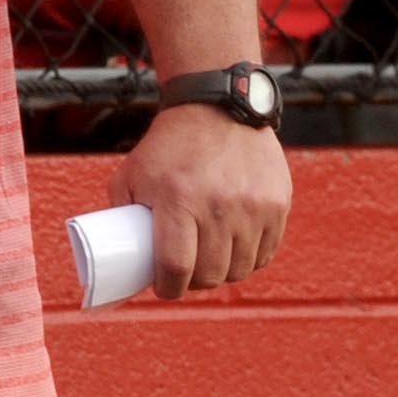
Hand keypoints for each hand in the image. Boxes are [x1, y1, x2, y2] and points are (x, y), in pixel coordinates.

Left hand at [113, 102, 291, 298]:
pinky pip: (265, 253)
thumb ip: (123, 211)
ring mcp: (252, 207)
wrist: (216, 108)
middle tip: (185, 274)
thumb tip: (121, 253)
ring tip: (209, 260)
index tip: (163, 288)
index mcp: (176, 198)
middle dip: (194, 282)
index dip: (168, 287)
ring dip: (223, 273)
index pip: (175, 266)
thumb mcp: (132, 172)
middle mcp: (217, 205)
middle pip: (211, 274)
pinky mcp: (277, 205)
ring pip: (240, 269)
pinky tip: (234, 249)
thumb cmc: (169, 145)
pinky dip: (249, 259)